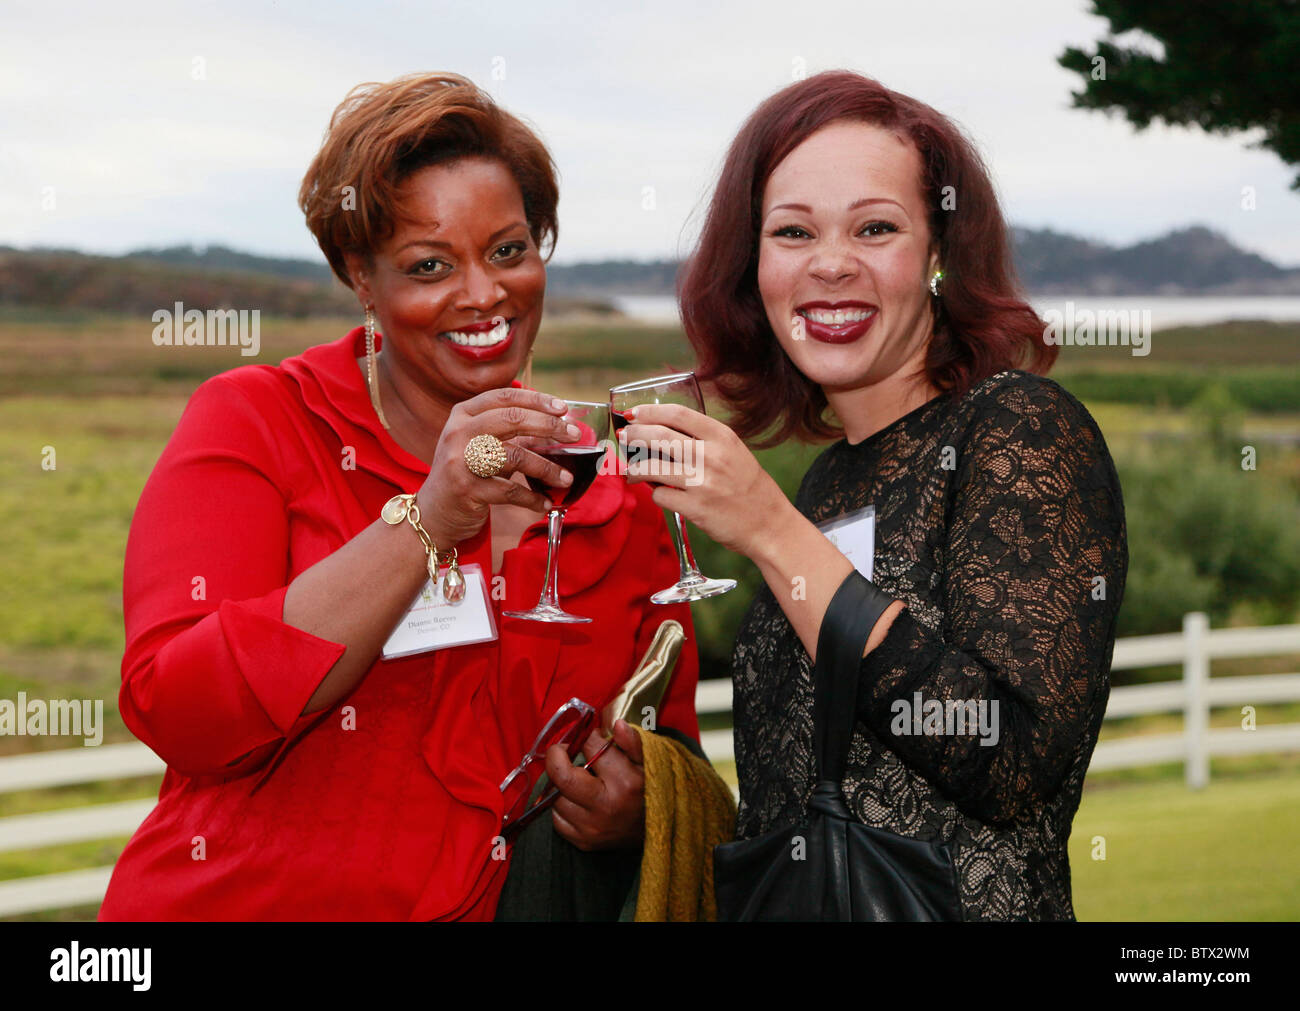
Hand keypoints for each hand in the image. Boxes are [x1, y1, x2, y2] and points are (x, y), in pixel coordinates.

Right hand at [417, 387, 578, 546]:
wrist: (432, 514)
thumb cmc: (465, 474)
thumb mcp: (481, 445)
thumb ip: (511, 433)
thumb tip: (557, 425)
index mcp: (463, 414)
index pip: (505, 396)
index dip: (537, 400)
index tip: (563, 408)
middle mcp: (459, 433)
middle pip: (512, 419)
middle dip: (549, 426)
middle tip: (574, 435)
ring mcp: (461, 461)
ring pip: (515, 456)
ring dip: (547, 468)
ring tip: (566, 478)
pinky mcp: (467, 490)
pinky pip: (510, 491)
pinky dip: (533, 498)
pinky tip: (545, 503)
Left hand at [545, 719, 645, 850]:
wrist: (657, 833)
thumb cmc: (650, 791)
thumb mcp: (648, 763)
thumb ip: (634, 742)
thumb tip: (617, 724)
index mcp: (625, 782)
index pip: (591, 747)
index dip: (587, 737)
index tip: (590, 738)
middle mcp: (606, 806)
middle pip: (562, 776)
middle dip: (556, 757)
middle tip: (562, 751)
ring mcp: (592, 828)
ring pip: (556, 798)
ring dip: (560, 783)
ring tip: (574, 777)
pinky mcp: (583, 842)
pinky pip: (557, 819)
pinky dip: (561, 806)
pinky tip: (575, 799)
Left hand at [620, 402, 789, 557]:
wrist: (769, 524)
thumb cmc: (749, 487)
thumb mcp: (733, 452)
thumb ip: (703, 441)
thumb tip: (661, 433)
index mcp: (722, 437)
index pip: (678, 414)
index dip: (649, 411)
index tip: (634, 414)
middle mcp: (711, 456)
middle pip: (658, 436)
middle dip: (634, 435)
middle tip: (625, 438)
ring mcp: (702, 482)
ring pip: (651, 467)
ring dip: (634, 469)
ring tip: (631, 472)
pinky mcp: (694, 508)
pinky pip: (660, 496)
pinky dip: (655, 495)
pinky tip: (661, 495)